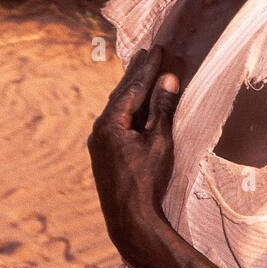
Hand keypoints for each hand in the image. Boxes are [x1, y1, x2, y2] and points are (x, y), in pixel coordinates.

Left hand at [87, 46, 179, 267]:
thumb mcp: (159, 141)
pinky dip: (127, 108)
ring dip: (130, 90)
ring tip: (139, 72)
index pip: (132, 87)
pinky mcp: (103, 155)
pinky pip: (115, 122)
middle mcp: (99, 129)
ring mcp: (98, 143)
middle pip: (121, 94)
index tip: (157, 49)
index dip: (147, 68)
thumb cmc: (147, 180)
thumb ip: (162, 109)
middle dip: (135, 74)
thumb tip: (168, 79)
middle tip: (146, 52)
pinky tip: (132, 106)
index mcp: (110, 122)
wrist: (129, 218)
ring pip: (117, 108)